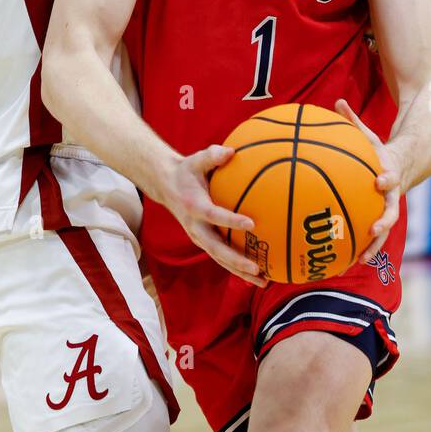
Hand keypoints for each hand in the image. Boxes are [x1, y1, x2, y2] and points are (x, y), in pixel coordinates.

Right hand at [157, 144, 266, 287]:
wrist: (166, 186)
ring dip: (240, 272)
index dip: (231, 220)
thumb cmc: (186, 171)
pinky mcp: (203, 242)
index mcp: (194, 206)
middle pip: (216, 249)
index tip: (252, 223)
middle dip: (236, 260)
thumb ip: (212, 155)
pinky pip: (221, 258)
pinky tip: (258, 276)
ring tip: (264, 281)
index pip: (214, 215)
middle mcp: (195, 227)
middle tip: (257, 267)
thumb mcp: (195, 159)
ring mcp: (198, 238)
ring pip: (220, 259)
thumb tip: (232, 151)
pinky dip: (237, 269)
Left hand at [335, 100, 404, 262]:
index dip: (387, 178)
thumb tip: (337, 101)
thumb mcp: (370, 136)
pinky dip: (362, 249)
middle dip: (383, 221)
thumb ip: (353, 122)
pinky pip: (373, 237)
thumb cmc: (381, 151)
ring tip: (357, 261)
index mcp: (390, 172)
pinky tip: (344, 263)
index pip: (392, 175)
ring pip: (383, 231)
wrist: (410, 164)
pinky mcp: (383, 217)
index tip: (380, 181)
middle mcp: (392, 194)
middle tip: (372, 230)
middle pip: (391, 210)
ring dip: (372, 246)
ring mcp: (389, 207)